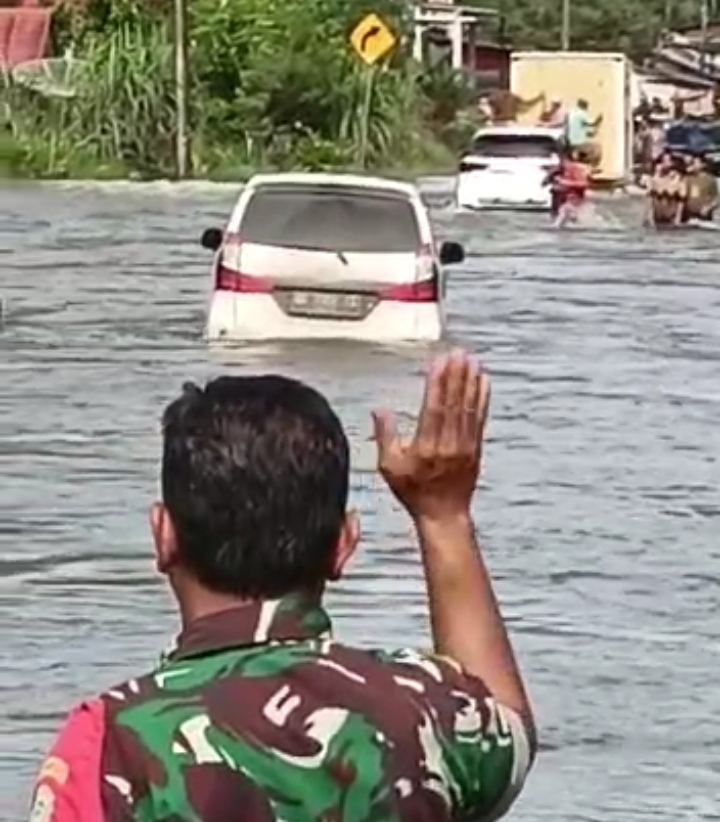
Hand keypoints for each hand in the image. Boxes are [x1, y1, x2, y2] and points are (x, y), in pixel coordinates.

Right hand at [372, 350, 489, 521]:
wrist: (443, 514)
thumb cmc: (414, 492)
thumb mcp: (389, 467)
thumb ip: (384, 436)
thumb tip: (379, 410)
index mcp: (426, 447)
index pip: (433, 408)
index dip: (438, 383)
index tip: (440, 362)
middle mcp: (448, 444)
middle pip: (453, 404)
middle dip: (456, 376)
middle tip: (458, 353)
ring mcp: (465, 446)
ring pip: (468, 408)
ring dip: (470, 382)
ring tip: (471, 360)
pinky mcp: (476, 448)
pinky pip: (479, 418)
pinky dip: (482, 398)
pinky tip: (483, 382)